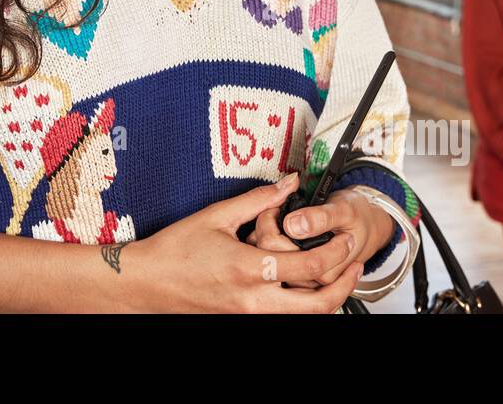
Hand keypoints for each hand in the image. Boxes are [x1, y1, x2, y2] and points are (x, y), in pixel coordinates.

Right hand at [121, 172, 363, 312]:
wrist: (147, 283)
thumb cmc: (175, 250)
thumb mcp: (218, 215)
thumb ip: (259, 200)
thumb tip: (288, 183)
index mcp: (250, 269)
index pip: (311, 265)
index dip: (337, 251)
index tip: (345, 237)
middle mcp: (254, 299)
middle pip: (318, 305)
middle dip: (344, 285)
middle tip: (354, 264)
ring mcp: (249, 314)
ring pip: (303, 316)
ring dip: (325, 297)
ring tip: (335, 272)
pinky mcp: (243, 318)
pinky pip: (282, 314)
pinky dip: (299, 301)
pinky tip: (301, 281)